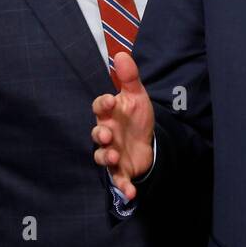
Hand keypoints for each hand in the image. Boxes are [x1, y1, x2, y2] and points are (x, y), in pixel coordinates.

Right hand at [91, 52, 155, 201]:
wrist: (147, 141)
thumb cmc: (136, 117)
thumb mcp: (136, 96)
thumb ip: (129, 78)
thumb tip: (121, 54)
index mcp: (109, 115)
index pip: (100, 108)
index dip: (103, 105)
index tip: (110, 100)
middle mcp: (107, 134)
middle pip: (98, 134)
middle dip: (101, 134)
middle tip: (107, 134)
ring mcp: (112, 152)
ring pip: (102, 156)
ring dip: (106, 157)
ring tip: (113, 156)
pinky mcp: (121, 170)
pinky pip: (119, 179)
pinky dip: (123, 187)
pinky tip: (131, 192)